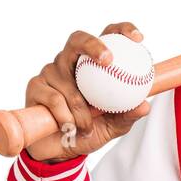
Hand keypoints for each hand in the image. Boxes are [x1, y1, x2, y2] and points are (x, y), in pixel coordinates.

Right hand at [21, 22, 152, 162]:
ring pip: (67, 81)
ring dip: (79, 108)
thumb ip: (127, 115)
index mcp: (92, 65)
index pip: (107, 37)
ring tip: (85, 126)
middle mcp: (70, 62)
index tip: (138, 39)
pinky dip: (65, 117)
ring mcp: (50, 72)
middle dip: (92, 45)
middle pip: (78, 39)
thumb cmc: (88, 131)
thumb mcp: (113, 126)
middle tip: (108, 60)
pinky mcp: (35, 86)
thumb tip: (145, 106)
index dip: (122, 30)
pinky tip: (69, 128)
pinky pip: (54, 99)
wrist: (59, 150)